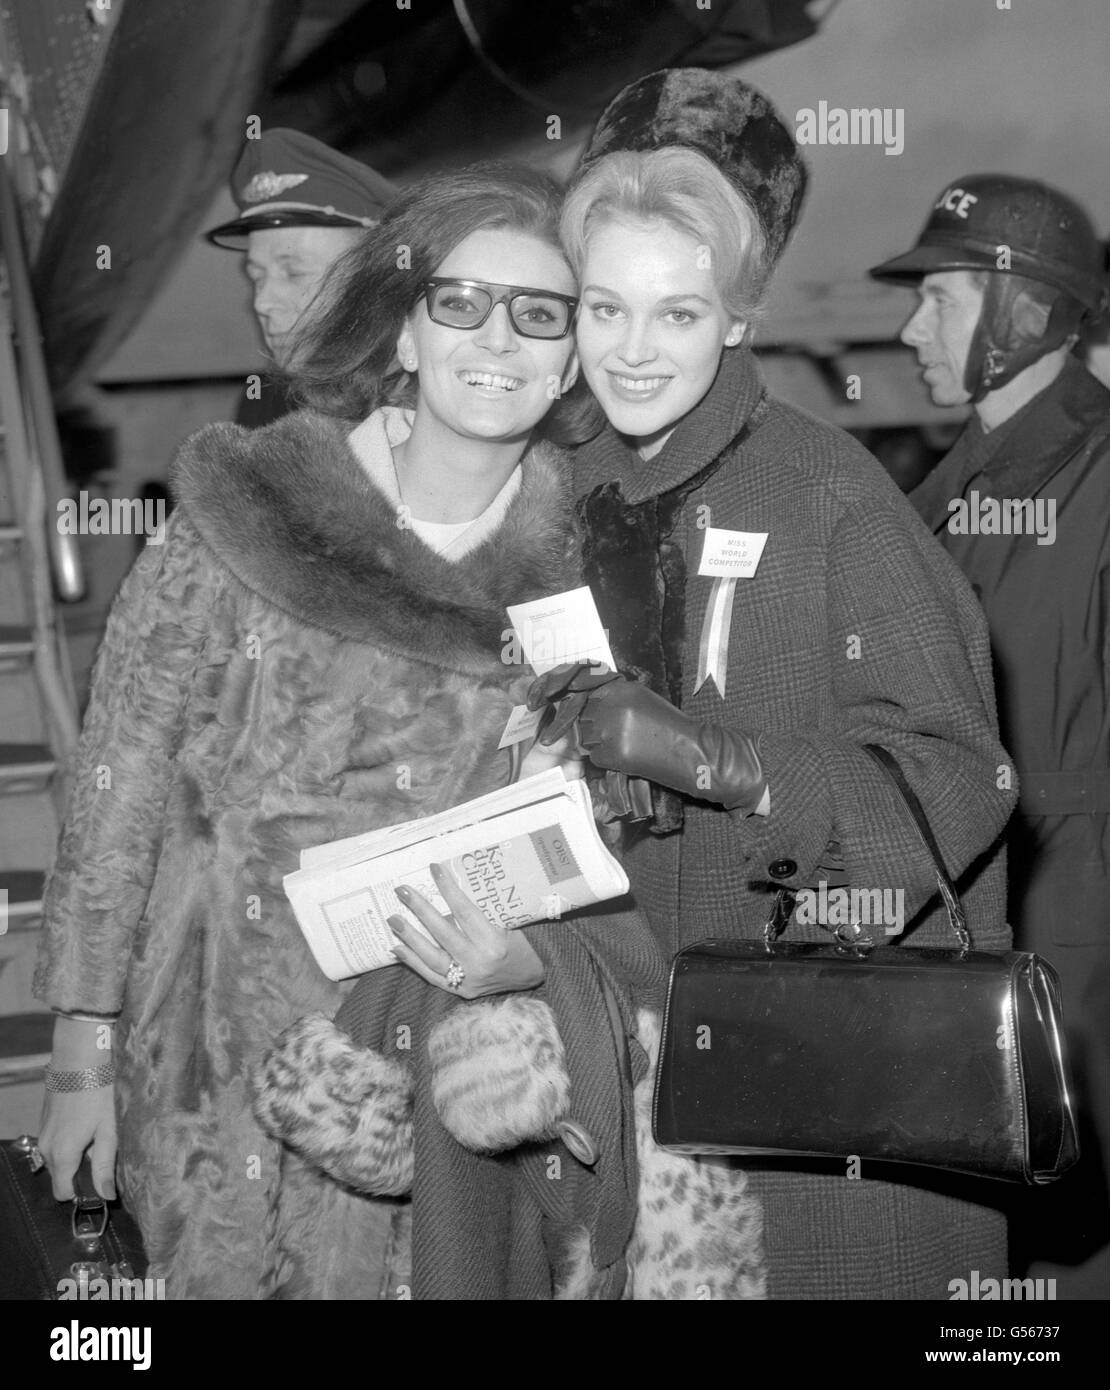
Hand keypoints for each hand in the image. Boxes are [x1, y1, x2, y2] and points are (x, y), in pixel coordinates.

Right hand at [39, 1086, 117, 1201]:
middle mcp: (46, 1148)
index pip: (63, 1193)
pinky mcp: (43, 1121)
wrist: (78, 1059)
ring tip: (96, 1133)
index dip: (82, 1193)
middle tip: (103, 1150)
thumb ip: (105, 1166)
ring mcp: (42, 1134)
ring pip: (57, 1159)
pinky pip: (55, 1143)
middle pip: (60, 1176)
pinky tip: (85, 1122)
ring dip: (75, 1155)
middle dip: (80, 1172)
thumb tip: (106, 1197)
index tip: (100, 1183)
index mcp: (62, 1155)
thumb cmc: (98, 1093)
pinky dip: (69, 1141)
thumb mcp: (108, 1131)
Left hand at [388, 862, 545, 998]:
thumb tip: (451, 889)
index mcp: (494, 942)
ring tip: (393, 918)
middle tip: (402, 891)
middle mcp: (479, 962)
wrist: (529, 980)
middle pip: (443, 933)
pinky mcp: (459, 991)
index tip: (434, 869)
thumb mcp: (508, 924)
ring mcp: (467, 979)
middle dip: (420, 910)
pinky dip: (412, 961)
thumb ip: (481, 913)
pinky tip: (397, 947)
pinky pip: (431, 976)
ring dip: (410, 936)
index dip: (448, 889)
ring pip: (432, 957)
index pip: (465, 911)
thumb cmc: (520, 945)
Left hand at [530, 664, 765, 811]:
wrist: (690, 750)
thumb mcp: (642, 699)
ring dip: (598, 744)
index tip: (559, 706)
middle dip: (591, 726)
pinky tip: (627, 757)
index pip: (582, 693)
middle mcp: (613, 706)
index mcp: (621, 689)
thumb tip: (583, 700)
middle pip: (582, 717)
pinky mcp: (614, 753)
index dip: (573, 702)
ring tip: (626, 745)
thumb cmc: (669, 725)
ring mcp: (611, 730)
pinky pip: (595, 757)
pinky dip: (606, 760)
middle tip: (615, 734)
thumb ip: (615, 697)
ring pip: (586, 738)